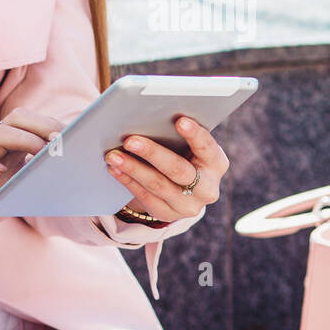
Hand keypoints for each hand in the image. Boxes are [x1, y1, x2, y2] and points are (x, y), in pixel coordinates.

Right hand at [0, 107, 64, 246]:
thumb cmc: (3, 198)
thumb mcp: (27, 183)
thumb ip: (44, 172)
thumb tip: (77, 168)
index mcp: (13, 144)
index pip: (29, 119)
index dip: (49, 123)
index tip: (70, 134)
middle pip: (14, 118)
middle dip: (39, 125)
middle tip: (57, 142)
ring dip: (21, 139)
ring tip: (38, 154)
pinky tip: (0, 170)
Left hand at [104, 115, 227, 223]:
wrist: (185, 186)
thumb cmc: (183, 151)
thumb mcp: (188, 142)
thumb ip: (177, 130)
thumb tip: (149, 114)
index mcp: (217, 163)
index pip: (207, 148)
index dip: (195, 135)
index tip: (180, 120)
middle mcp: (207, 188)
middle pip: (178, 169)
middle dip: (152, 153)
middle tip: (129, 140)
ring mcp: (189, 205)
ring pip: (158, 185)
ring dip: (133, 168)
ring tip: (113, 155)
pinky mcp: (169, 215)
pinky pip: (146, 198)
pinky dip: (128, 181)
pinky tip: (115, 169)